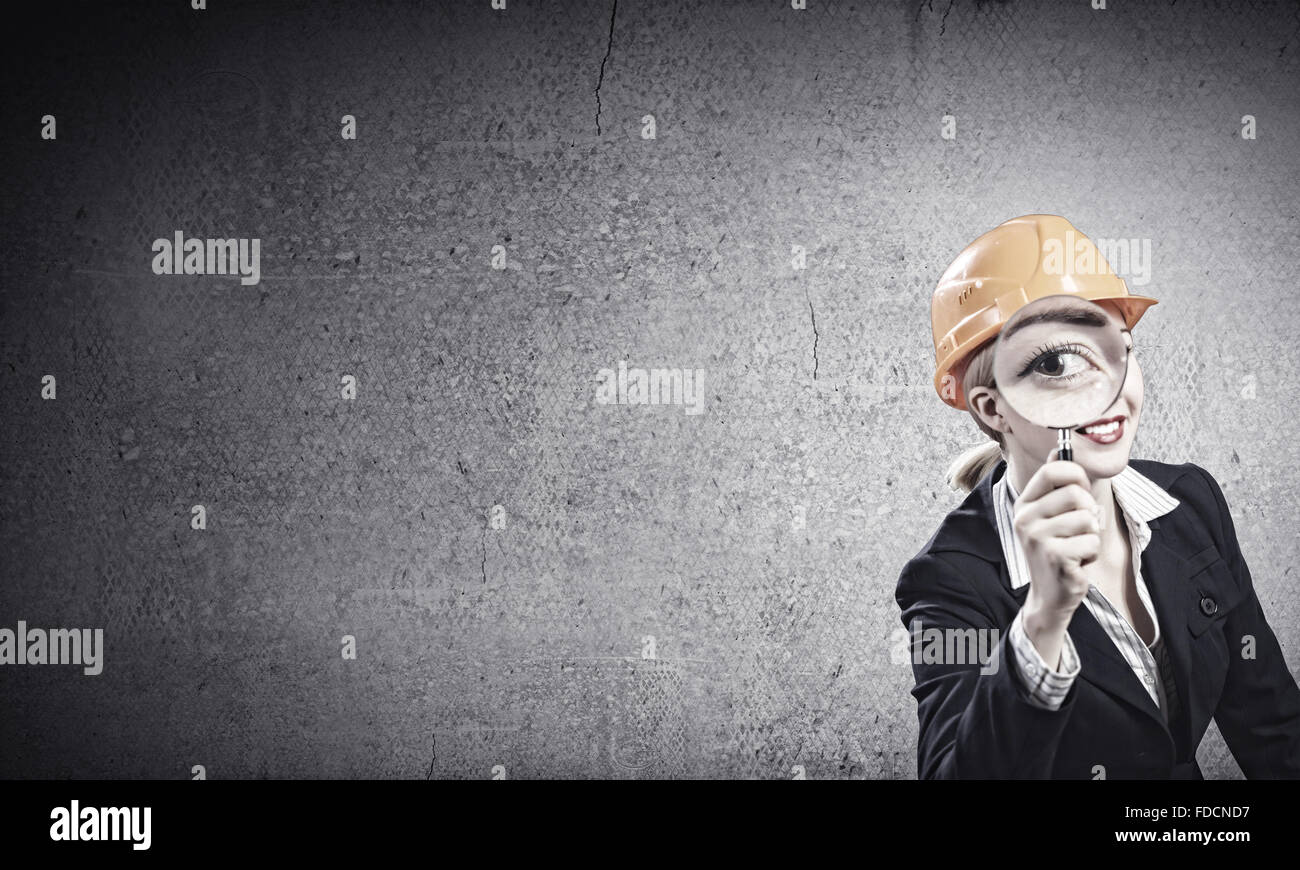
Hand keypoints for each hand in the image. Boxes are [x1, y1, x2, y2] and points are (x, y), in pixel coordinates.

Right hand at [1012, 446, 1100, 666]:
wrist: (1050, 594)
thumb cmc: (1057, 550)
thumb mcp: (1051, 514)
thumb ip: (1055, 482)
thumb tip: (1059, 447)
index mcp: (1024, 502)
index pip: (1055, 469)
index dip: (1077, 476)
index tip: (1079, 492)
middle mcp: (1025, 517)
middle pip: (1076, 493)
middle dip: (1089, 511)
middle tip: (1079, 529)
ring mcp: (1037, 537)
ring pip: (1088, 518)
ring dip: (1091, 535)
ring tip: (1076, 547)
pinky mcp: (1054, 556)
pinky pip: (1092, 541)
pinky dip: (1092, 553)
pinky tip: (1077, 562)